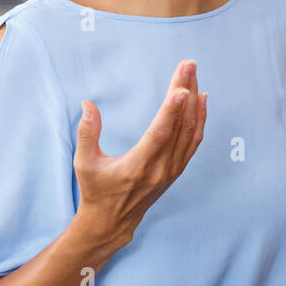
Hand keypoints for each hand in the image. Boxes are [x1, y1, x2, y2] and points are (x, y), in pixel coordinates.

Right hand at [72, 58, 207, 248]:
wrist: (112, 221)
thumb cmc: (95, 190)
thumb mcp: (84, 163)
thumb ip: (87, 133)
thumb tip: (87, 104)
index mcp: (137, 166)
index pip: (160, 135)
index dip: (172, 112)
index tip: (182, 88)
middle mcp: (160, 169)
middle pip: (179, 126)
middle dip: (186, 91)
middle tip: (189, 64)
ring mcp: (172, 170)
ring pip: (190, 131)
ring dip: (195, 101)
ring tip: (194, 74)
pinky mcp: (176, 170)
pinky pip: (193, 141)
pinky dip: (200, 119)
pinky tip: (201, 99)